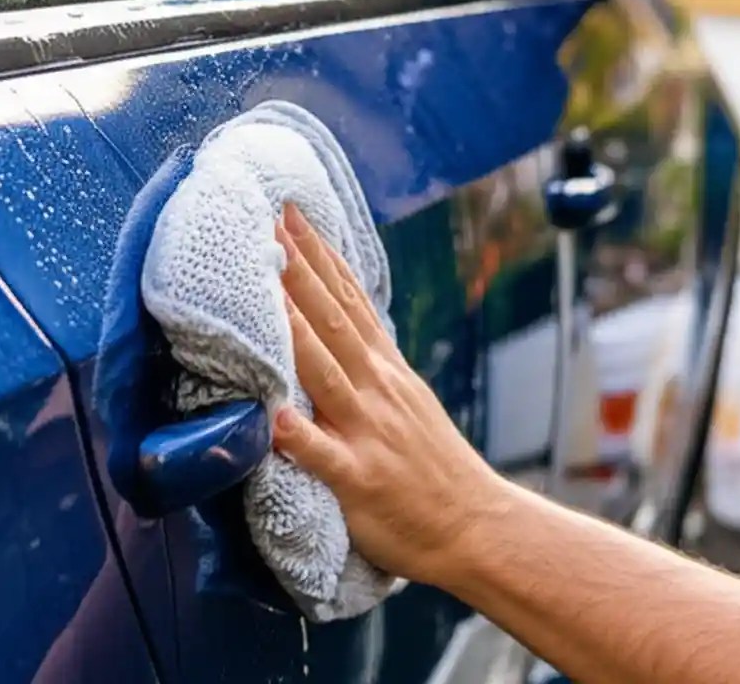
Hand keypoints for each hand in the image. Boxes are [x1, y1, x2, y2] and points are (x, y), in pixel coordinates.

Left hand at [272, 204, 514, 589]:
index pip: (348, 301)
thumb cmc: (432, 464)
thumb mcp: (407, 397)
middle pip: (333, 323)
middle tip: (267, 224)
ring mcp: (369, 434)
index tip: (290, 214)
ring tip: (263, 292)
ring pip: (325, 374)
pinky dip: (301, 437)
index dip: (319, 257)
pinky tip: (274, 418)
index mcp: (386, 371)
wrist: (476, 525)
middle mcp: (377, 391)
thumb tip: (332, 317)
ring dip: (294, 332)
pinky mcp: (360, 481)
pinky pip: (324, 458)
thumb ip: (368, 361)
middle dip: (299, 273)